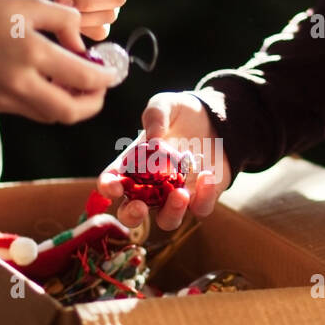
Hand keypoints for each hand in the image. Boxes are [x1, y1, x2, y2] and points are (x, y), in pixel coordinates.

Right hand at [0, 0, 115, 123]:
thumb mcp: (27, 4)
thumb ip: (64, 22)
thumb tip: (82, 47)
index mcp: (31, 52)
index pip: (84, 77)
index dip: (104, 78)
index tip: (110, 71)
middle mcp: (20, 82)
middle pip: (70, 112)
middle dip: (92, 103)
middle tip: (97, 88)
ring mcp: (4, 98)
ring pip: (50, 115)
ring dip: (69, 105)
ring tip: (73, 83)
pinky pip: (30, 110)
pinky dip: (46, 101)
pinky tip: (47, 82)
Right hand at [97, 91, 232, 230]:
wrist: (216, 120)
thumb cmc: (182, 114)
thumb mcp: (166, 105)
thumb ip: (156, 114)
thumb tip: (153, 135)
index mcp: (132, 165)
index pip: (112, 181)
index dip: (108, 188)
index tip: (114, 187)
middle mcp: (150, 187)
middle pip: (132, 213)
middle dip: (132, 215)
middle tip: (139, 208)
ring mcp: (174, 196)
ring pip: (167, 220)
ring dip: (171, 213)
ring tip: (180, 195)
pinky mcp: (200, 198)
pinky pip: (200, 208)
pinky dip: (204, 198)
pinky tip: (207, 176)